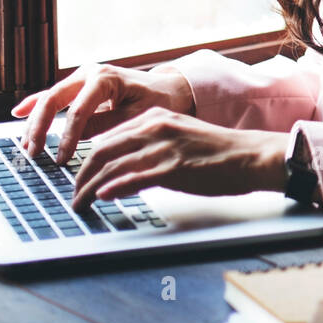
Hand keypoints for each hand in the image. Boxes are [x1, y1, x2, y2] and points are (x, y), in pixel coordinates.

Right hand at [11, 62, 195, 164]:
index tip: (61, 159)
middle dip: (40, 126)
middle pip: (54, 99)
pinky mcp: (79, 86)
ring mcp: (83, 77)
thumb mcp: (137, 116)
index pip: (78, 111)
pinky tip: (19, 113)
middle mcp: (90, 73)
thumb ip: (108, 125)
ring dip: (35, 121)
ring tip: (27, 145)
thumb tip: (79, 138)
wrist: (167, 88)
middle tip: (33, 152)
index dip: (68, 137)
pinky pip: (54, 95)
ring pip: (50, 98)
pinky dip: (36, 104)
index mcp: (105, 78)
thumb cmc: (157, 101)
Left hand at [68, 110, 288, 209]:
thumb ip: (151, 146)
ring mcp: (164, 147)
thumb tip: (123, 168)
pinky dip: (114, 189)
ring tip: (79, 205)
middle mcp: (156, 127)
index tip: (77, 178)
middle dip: (80, 176)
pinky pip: (135, 178)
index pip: (108, 138)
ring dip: (89, 189)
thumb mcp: (180, 138)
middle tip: (72, 196)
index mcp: (156, 118)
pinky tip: (102, 198)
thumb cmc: (218, 153)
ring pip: (113, 166)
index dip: (87, 160)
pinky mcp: (174, 167)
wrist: (251, 156)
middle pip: (103, 151)